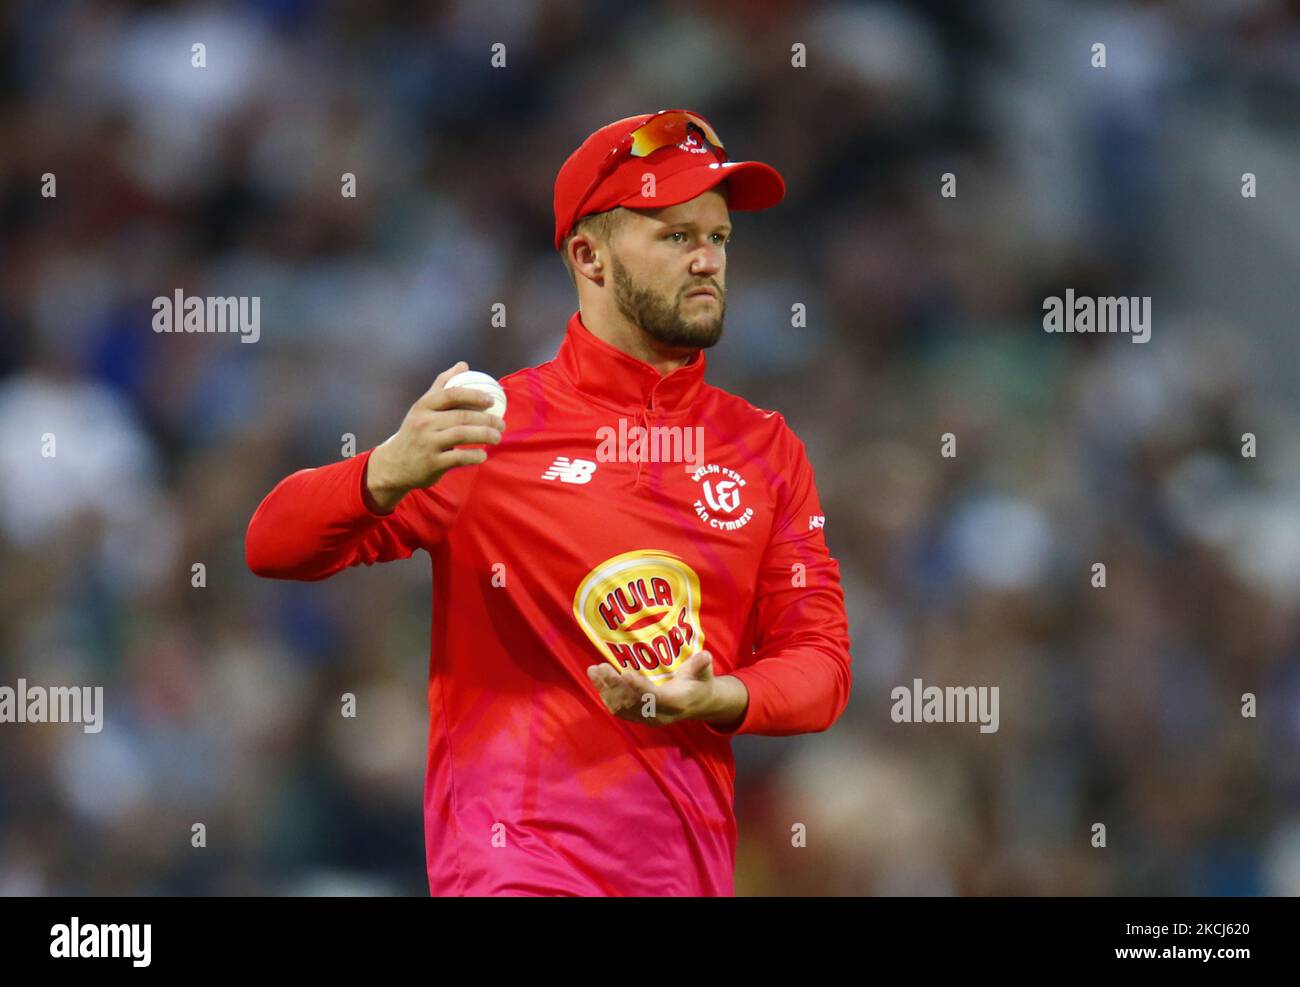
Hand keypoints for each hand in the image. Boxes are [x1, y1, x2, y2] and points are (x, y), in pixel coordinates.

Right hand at [365, 361, 504, 511]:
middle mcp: (424, 422)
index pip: (451, 394)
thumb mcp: (423, 407)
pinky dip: (474, 456)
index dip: (474, 395)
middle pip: (462, 416)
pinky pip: (459, 458)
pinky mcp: (432, 463)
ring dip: (485, 436)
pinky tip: (483, 455)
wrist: (394, 465)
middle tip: (501, 424)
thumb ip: (442, 385)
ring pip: (462, 435)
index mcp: (423, 406)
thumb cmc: (415, 431)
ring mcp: (427, 443)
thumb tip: (463, 365)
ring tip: (497, 438)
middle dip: (487, 420)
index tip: (491, 400)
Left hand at [586, 650, 745, 727]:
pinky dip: (606, 695)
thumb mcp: (704, 672)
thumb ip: (701, 665)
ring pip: (621, 708)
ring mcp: (647, 719)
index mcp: (677, 703)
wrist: (697, 703)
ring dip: (605, 690)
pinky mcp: (638, 718)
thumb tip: (705, 656)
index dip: (639, 688)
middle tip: (602, 667)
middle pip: (633, 703)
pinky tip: (598, 681)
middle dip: (615, 686)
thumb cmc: (699, 683)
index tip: (625, 673)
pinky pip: (618, 710)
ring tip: (594, 670)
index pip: (655, 698)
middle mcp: (660, 715)